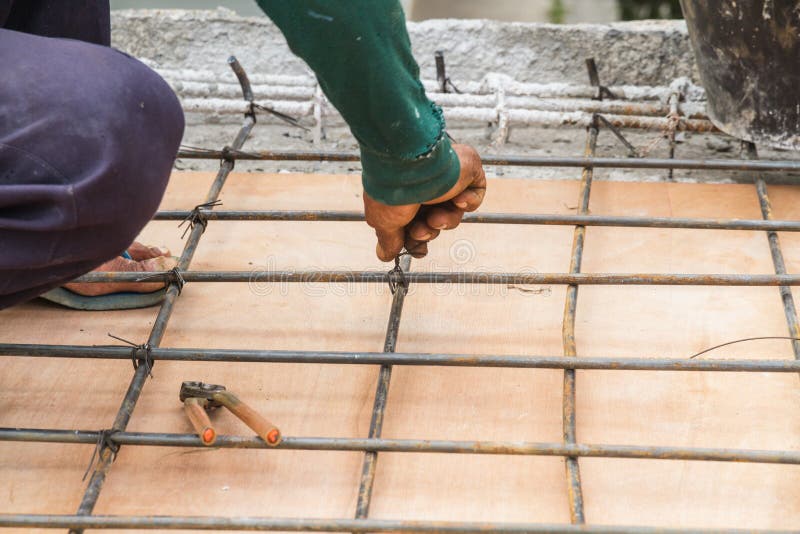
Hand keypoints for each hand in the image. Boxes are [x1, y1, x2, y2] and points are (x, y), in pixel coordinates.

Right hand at [364, 143, 485, 260]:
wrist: (411, 166)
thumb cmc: (393, 189)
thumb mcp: (384, 221)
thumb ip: (388, 240)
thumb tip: (384, 256)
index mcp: (404, 194)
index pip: (415, 222)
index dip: (418, 239)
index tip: (418, 249)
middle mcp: (425, 186)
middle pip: (434, 221)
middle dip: (428, 231)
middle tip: (421, 231)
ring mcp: (446, 179)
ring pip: (454, 211)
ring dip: (446, 221)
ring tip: (436, 217)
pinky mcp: (466, 171)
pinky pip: (476, 194)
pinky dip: (469, 202)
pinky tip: (457, 198)